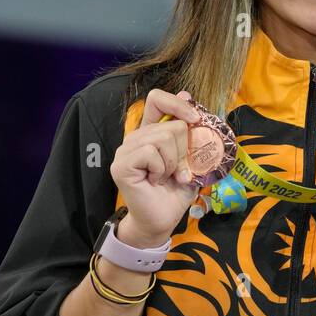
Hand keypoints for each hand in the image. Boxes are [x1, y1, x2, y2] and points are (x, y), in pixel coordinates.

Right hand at [108, 88, 201, 247]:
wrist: (162, 219)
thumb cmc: (176, 190)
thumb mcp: (191, 158)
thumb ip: (190, 132)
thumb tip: (187, 95)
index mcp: (151, 132)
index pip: (157, 99)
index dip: (178, 104)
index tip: (195, 120)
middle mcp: (135, 138)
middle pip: (171, 125)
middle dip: (184, 150)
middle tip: (178, 170)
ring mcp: (125, 151)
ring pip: (163, 137)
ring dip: (174, 162)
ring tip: (167, 176)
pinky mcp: (121, 165)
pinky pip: (151, 152)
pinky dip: (162, 168)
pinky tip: (155, 180)